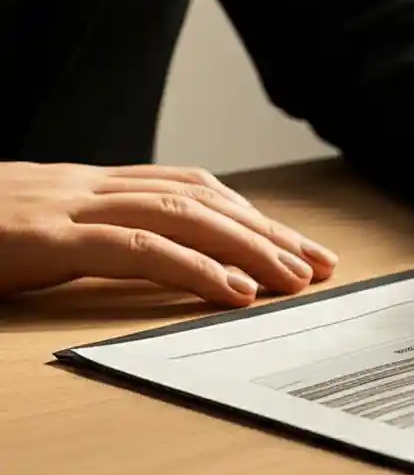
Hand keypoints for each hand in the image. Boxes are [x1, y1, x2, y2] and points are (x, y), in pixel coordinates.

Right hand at [0, 162, 337, 305]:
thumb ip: (89, 237)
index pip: (189, 187)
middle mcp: (84, 184)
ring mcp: (62, 205)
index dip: (249, 213)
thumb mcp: (32, 231)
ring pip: (180, 214)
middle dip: (267, 230)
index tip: (295, 244)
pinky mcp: (40, 237)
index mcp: (85, 184)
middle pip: (200, 196)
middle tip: (319, 263)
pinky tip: (234, 291)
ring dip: (247, 247)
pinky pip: (135, 247)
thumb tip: (151, 257)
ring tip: (294, 279)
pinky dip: (194, 268)